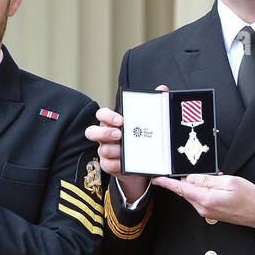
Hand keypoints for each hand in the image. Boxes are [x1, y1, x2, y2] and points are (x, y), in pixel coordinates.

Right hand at [85, 83, 169, 202]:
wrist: (142, 163)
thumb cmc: (140, 139)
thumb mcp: (146, 123)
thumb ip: (151, 106)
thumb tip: (162, 89)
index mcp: (112, 123)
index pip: (101, 114)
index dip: (107, 116)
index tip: (121, 120)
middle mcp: (105, 136)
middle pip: (92, 131)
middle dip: (104, 133)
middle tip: (120, 135)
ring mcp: (105, 151)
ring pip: (102, 150)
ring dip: (115, 150)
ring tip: (126, 152)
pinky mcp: (108, 165)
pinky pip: (107, 165)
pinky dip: (116, 164)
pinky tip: (124, 164)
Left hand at [151, 172, 254, 227]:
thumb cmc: (248, 198)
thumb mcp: (229, 181)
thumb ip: (207, 180)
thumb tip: (191, 178)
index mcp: (206, 200)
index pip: (181, 189)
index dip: (167, 183)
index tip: (157, 179)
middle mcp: (203, 208)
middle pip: (186, 191)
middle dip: (187, 180)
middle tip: (198, 170)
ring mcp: (206, 212)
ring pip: (193, 195)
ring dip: (198, 185)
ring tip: (215, 179)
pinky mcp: (210, 213)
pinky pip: (200, 199)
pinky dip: (203, 190)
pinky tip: (215, 186)